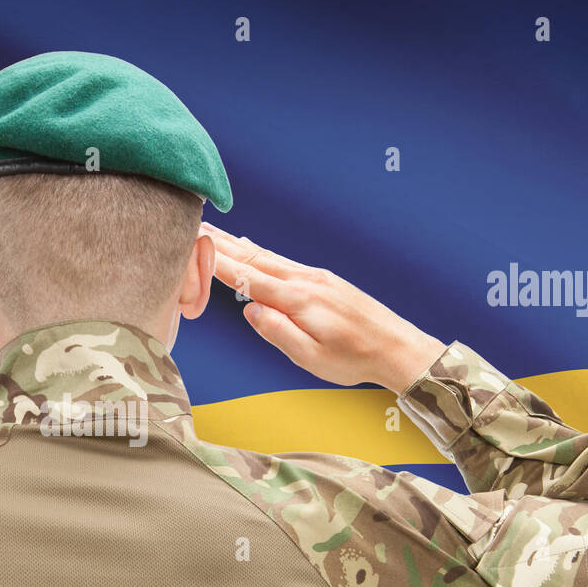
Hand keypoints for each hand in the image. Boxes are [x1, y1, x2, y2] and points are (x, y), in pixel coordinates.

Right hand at [201, 221, 447, 393]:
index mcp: (297, 300)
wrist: (395, 346)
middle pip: (253, 258)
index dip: (216, 263)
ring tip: (213, 232)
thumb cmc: (353, 359)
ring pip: (267, 255)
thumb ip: (277, 333)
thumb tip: (250, 311)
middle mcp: (304, 280)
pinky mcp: (323, 279)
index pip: (247, 278)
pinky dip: (259, 251)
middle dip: (220, 244)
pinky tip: (250, 248)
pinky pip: (282, 260)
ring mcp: (315, 276)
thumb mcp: (310, 358)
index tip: (191, 247)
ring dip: (236, 244)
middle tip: (193, 227)